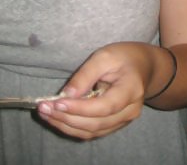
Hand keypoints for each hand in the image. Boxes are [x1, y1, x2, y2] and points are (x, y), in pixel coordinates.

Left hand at [36, 43, 150, 138]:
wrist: (144, 67)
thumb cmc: (124, 57)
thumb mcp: (105, 56)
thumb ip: (86, 74)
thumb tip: (66, 95)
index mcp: (132, 89)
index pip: (104, 106)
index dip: (79, 108)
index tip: (56, 102)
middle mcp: (130, 110)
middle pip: (95, 123)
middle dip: (66, 117)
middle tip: (42, 107)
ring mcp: (123, 120)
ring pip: (91, 131)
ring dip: (65, 124)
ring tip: (44, 113)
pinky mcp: (114, 124)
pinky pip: (92, 131)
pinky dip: (72, 126)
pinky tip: (57, 117)